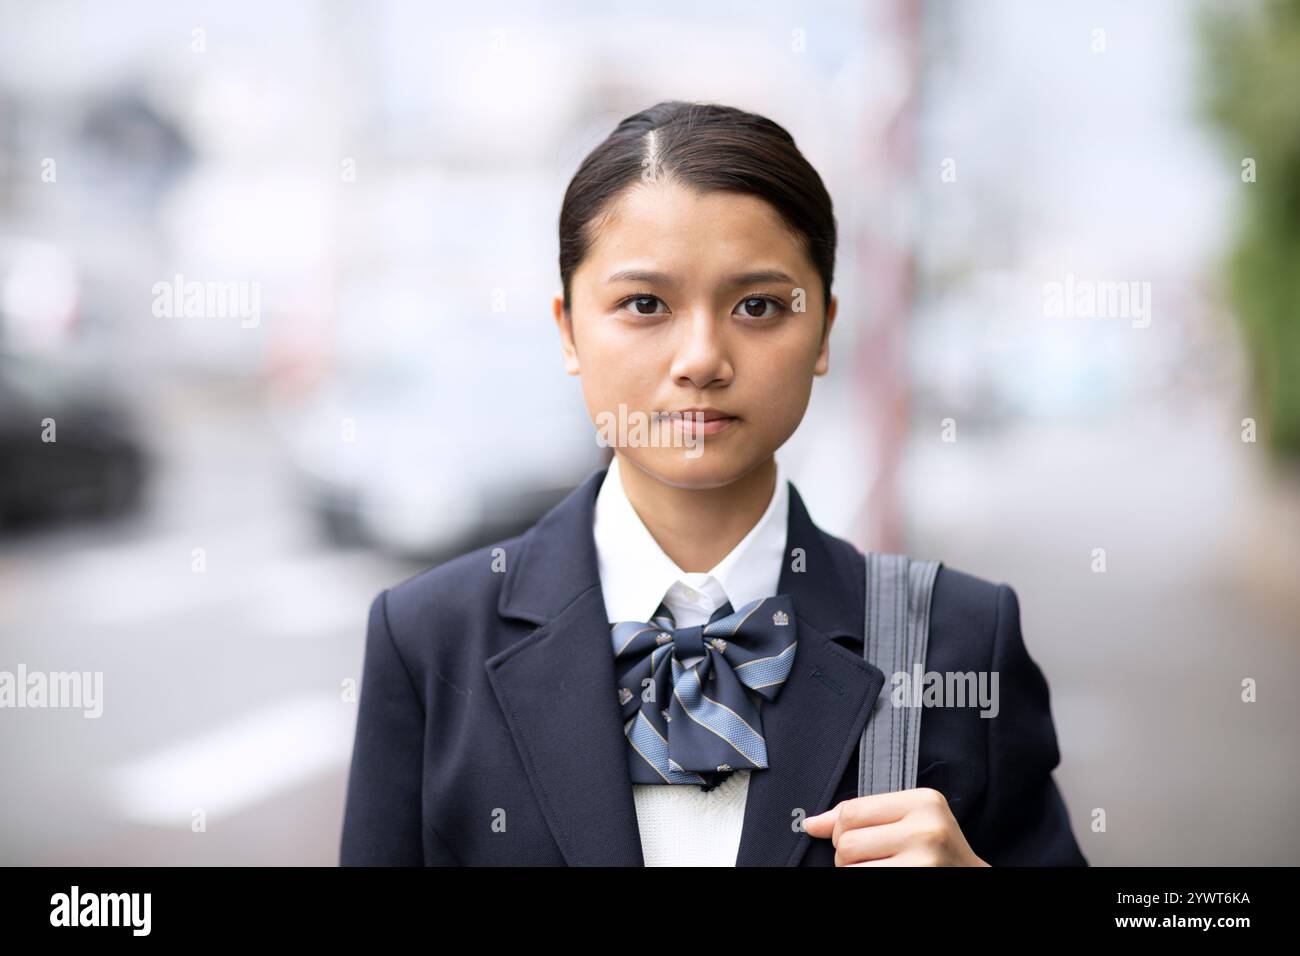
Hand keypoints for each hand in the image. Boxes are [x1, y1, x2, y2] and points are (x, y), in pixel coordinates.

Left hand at [802, 788, 989, 865]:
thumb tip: (811, 824)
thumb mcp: (908, 820)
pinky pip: (864, 881)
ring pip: (851, 867)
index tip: (848, 839)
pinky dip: (864, 880)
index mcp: (923, 801)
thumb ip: (861, 815)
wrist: (972, 878)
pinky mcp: (917, 881)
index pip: (851, 811)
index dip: (840, 830)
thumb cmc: (935, 850)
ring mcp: (924, 860)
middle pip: (848, 842)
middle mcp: (926, 828)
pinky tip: (884, 876)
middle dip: (847, 856)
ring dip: (855, 872)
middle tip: (869, 859)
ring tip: (879, 868)